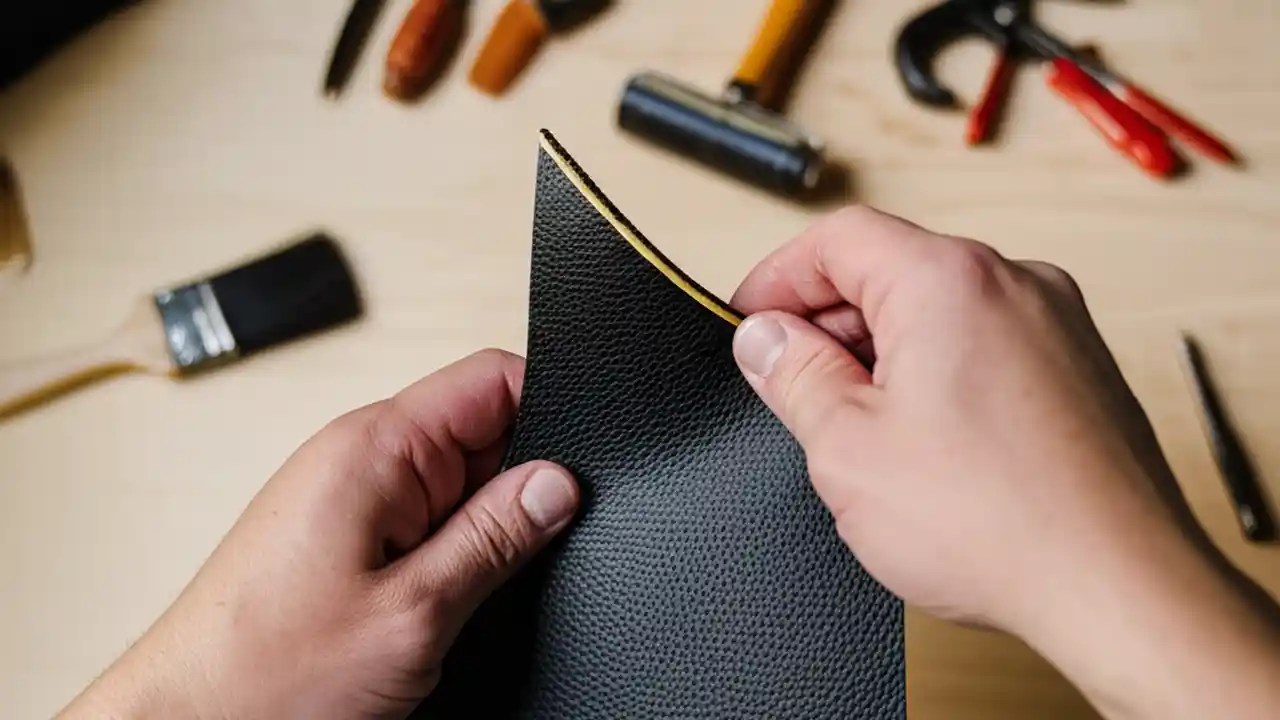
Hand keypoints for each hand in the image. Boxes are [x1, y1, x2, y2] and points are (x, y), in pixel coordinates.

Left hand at [59, 349, 578, 719]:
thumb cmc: (264, 675)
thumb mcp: (415, 610)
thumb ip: (496, 537)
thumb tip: (559, 484)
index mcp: (376, 446)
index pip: (491, 378)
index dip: (549, 409)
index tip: (577, 471)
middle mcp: (359, 456)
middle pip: (481, 430)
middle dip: (518, 485)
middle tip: (511, 554)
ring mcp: (350, 495)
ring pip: (457, 483)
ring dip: (479, 529)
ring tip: (458, 589)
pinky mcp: (344, 534)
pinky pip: (425, 520)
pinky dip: (448, 552)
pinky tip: (439, 598)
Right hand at [730, 207, 1279, 719]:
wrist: (1118, 588)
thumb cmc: (996, 522)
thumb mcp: (847, 446)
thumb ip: (793, 375)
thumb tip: (765, 338)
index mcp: (948, 280)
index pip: (838, 239)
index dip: (777, 278)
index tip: (749, 323)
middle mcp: (1014, 283)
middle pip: (890, 268)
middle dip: (827, 321)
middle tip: (789, 384)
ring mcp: (1057, 324)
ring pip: (937, 309)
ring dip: (881, 351)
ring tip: (853, 426)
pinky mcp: (1079, 369)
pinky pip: (984, 343)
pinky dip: (936, 372)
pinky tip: (918, 441)